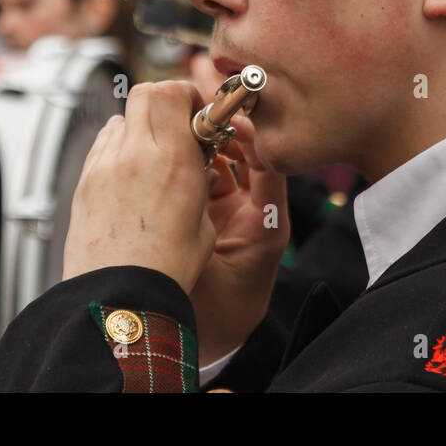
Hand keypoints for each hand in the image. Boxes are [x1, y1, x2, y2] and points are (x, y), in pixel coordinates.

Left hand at [62, 81, 215, 290]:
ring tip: (153, 158)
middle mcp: (135, 153)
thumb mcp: (203, 221)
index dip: (187, 95)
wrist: (118, 297)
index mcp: (172, 159)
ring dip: (141, 127)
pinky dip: (118, 148)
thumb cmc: (165, 269)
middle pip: (144, 93)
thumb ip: (199, 180)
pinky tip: (130, 175)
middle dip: (164, 102)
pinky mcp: (84, 181)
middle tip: (178, 128)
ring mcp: (104, 165)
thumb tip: (197, 165)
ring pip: (122, 118)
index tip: (198, 115)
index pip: (172, 91)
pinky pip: (103, 145)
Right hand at [188, 113, 288, 364]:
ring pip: (226, 160)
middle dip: (229, 128)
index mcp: (266, 224)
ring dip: (209, 139)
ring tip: (187, 121)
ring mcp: (233, 209)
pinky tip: (176, 144)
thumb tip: (180, 178)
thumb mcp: (207, 269)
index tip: (231, 113)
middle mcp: (254, 210)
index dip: (253, 137)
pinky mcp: (213, 210)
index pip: (269, 167)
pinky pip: (207, 171)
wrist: (211, 338)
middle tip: (204, 106)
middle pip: (250, 155)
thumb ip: (193, 228)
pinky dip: (195, 156)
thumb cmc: (218, 313)